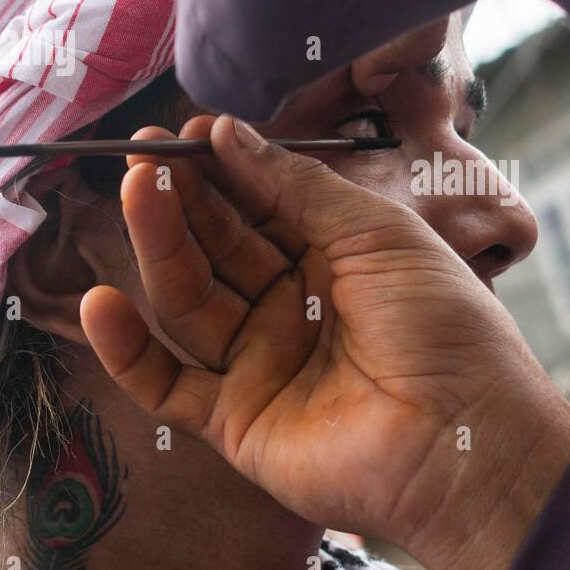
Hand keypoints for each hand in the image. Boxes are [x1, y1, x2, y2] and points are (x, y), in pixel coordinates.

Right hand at [79, 114, 569, 569]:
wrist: (466, 437)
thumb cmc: (441, 323)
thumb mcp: (377, 232)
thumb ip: (299, 186)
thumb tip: (228, 132)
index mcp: (334, 259)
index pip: (260, 207)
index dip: (223, 171)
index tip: (185, 133)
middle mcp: (293, 308)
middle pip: (219, 250)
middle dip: (184, 202)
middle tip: (146, 159)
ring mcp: (262, 365)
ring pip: (191, 302)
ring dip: (159, 249)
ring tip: (137, 193)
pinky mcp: (237, 422)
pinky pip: (167, 386)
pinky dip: (129, 351)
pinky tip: (103, 304)